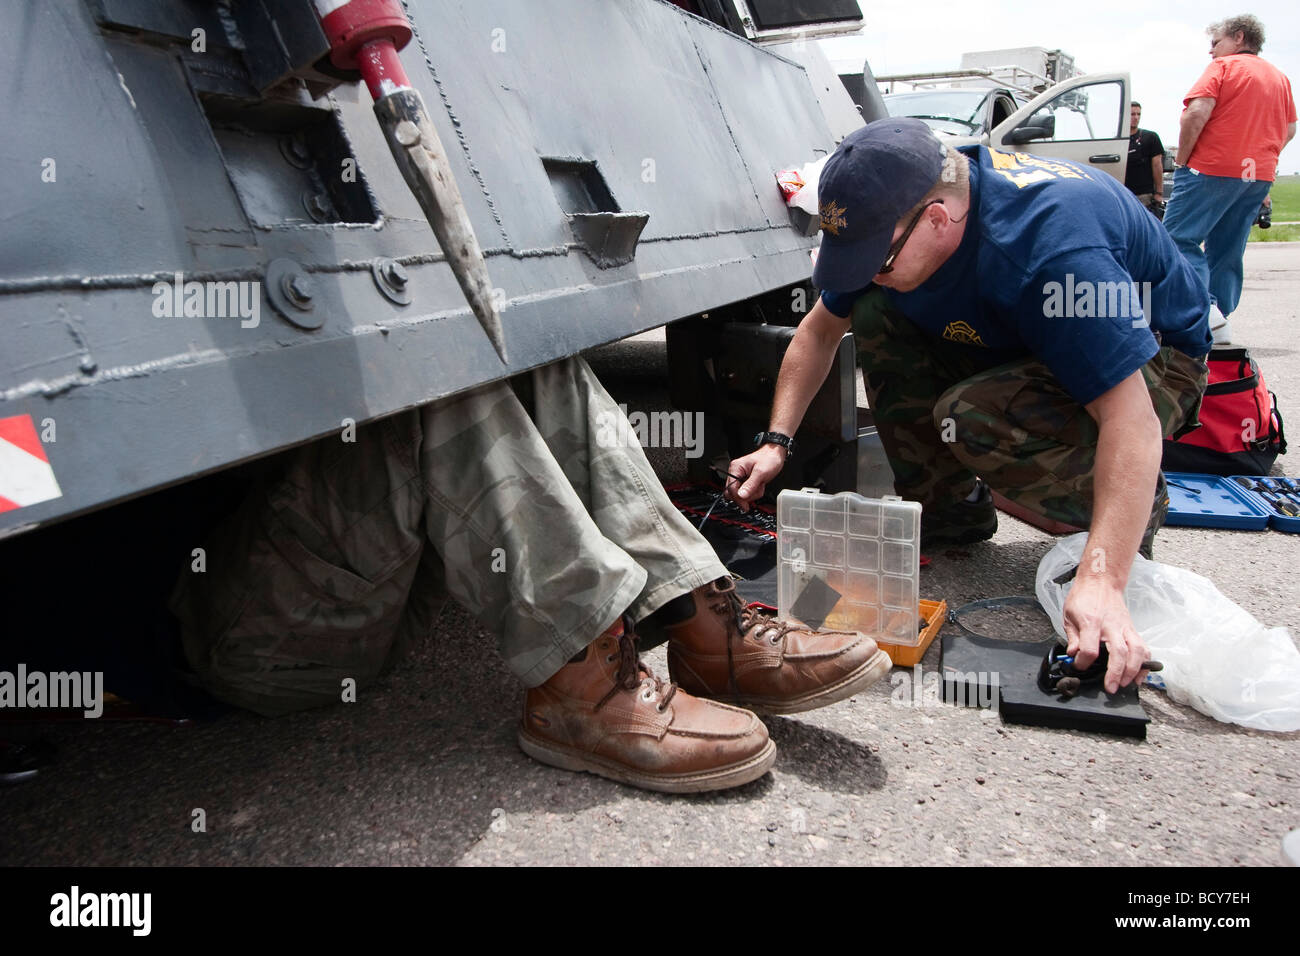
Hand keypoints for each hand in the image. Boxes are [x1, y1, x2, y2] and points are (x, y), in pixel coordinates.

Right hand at [724, 445, 785, 511]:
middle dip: (746, 495)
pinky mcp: (745, 481)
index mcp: (735, 468)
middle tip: (756, 491)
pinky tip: (760, 485)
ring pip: (741, 494)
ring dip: (752, 493)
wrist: (775, 454)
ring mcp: (740, 477)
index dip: (738, 499)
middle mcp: (735, 472)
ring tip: (760, 485)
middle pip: (733, 493)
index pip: (731, 489)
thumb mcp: (761, 473)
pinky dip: (754, 492)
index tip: (745, 506)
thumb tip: (741, 495)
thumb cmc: (769, 458)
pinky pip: (746, 492)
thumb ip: (750, 485)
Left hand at [1062, 575, 1149, 692]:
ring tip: (1125, 683)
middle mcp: (1112, 626)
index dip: (1083, 662)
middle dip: (1115, 672)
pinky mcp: (1133, 630)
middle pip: (1119, 652)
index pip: (1089, 649)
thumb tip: (1072, 656)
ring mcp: (1125, 628)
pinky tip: (1139, 676)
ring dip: (1133, 670)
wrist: (1101, 582)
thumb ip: (1072, 637)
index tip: (1078, 666)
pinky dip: (1145, 663)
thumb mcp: (1069, 615)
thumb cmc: (1084, 598)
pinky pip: (1144, 648)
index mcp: (1091, 622)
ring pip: (1137, 651)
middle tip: (1110, 687)